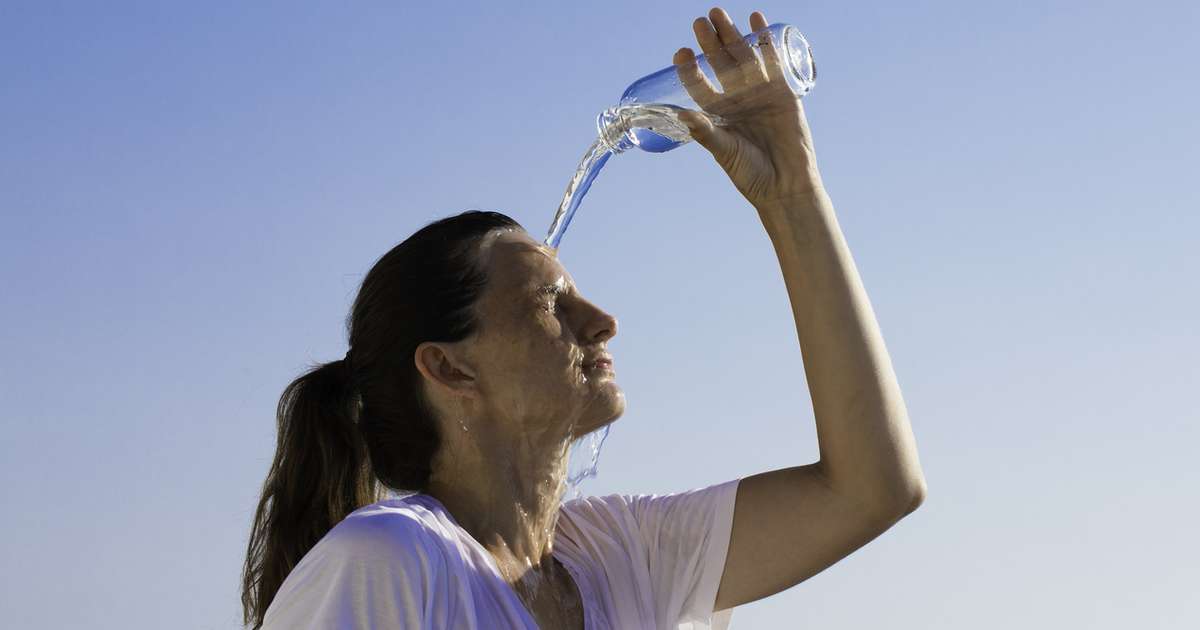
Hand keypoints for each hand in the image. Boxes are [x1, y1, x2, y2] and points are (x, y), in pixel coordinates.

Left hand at [673, 7, 824, 207]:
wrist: (785, 184)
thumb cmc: (750, 173)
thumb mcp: (724, 151)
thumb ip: (705, 131)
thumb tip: (680, 114)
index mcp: (717, 114)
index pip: (699, 85)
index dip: (689, 69)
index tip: (681, 54)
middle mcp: (735, 99)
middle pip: (720, 64)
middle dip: (710, 42)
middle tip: (700, 22)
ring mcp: (759, 92)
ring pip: (743, 57)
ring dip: (732, 34)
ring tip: (718, 14)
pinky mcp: (782, 90)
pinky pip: (772, 60)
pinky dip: (765, 40)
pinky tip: (756, 19)